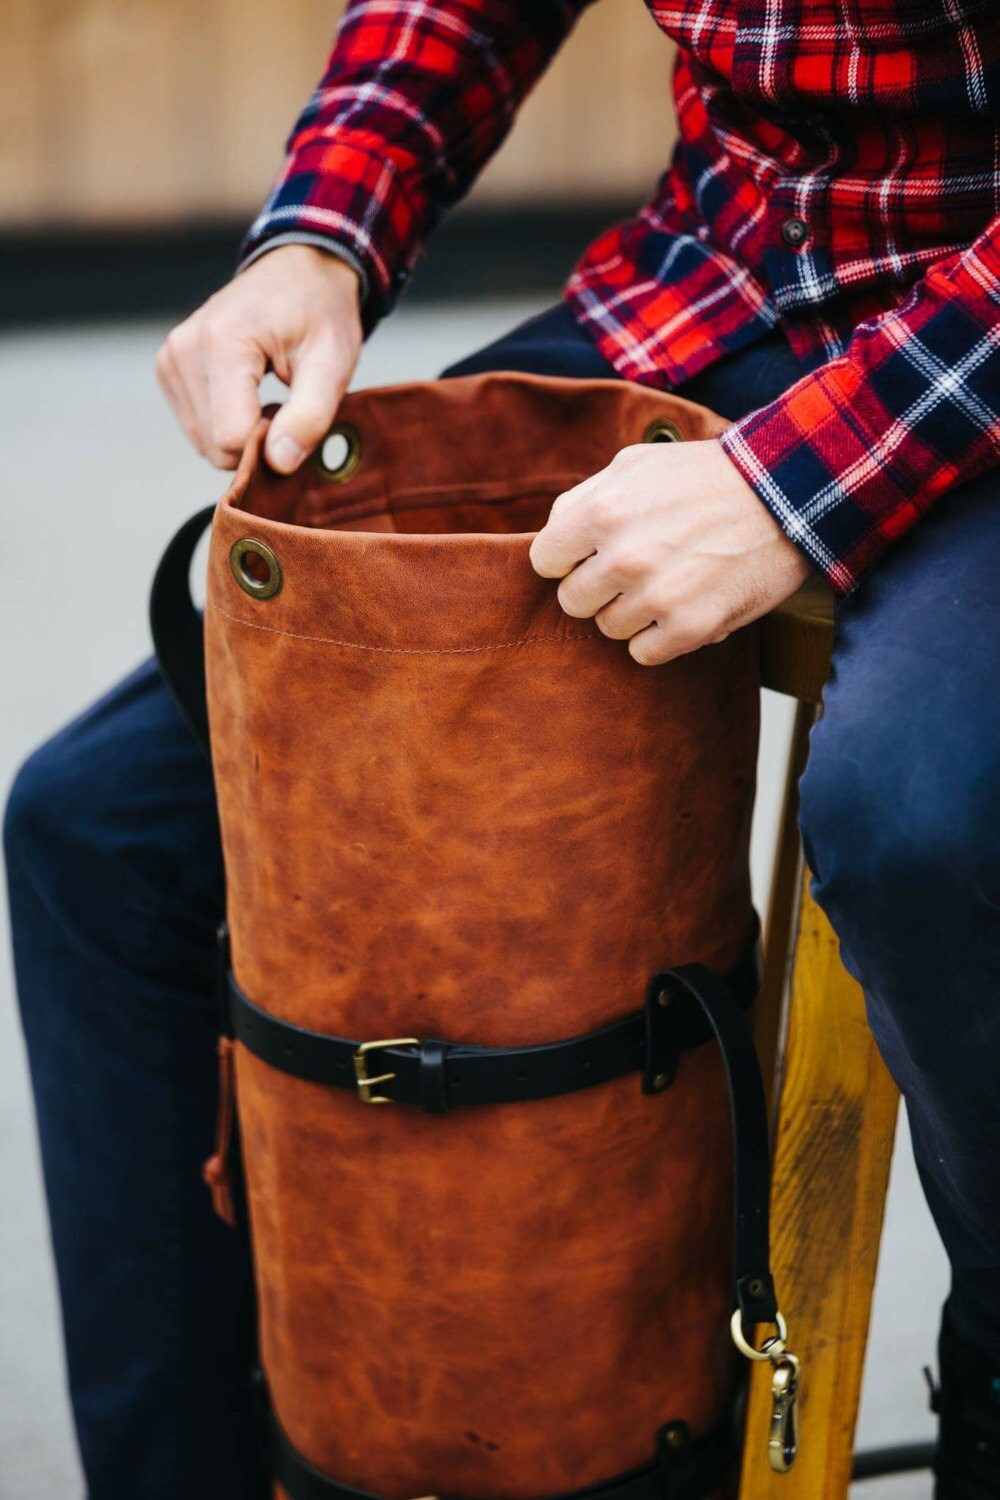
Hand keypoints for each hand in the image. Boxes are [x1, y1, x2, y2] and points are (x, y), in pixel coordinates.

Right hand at [155, 246, 362, 471]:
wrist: (298, 272)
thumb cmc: (320, 313)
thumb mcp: (333, 362)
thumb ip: (310, 416)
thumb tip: (279, 463)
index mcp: (222, 343)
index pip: (231, 438)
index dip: (271, 445)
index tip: (296, 418)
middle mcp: (183, 350)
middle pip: (214, 446)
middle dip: (256, 443)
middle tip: (287, 407)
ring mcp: (169, 359)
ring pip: (203, 443)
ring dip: (242, 435)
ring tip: (269, 397)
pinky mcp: (167, 369)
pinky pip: (196, 428)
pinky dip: (226, 424)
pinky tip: (248, 395)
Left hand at [529, 439, 810, 664]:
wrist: (787, 494)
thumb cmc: (707, 477)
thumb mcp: (636, 463)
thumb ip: (584, 499)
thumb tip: (554, 537)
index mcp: (601, 511)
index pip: (544, 562)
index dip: (567, 559)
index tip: (591, 555)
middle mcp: (623, 556)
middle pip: (573, 601)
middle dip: (599, 588)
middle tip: (636, 569)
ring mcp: (656, 595)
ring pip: (609, 628)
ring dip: (633, 611)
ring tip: (670, 580)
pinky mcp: (690, 627)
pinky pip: (644, 653)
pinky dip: (661, 636)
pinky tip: (684, 607)